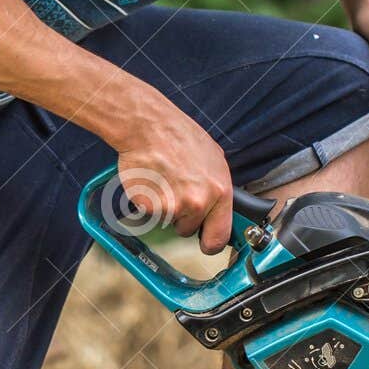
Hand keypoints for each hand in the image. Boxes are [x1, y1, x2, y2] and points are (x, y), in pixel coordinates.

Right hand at [114, 94, 234, 253]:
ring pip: (168, 222)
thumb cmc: (180, 137)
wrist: (148, 125)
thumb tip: (220, 209)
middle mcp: (198, 203)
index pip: (220, 237)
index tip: (206, 243)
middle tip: (176, 190)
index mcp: (219, 192)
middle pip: (188, 230)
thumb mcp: (214, 159)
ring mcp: (173, 207)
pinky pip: (150, 214)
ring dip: (165, 208)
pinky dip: (148, 202)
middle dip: (182, 217)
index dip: (211, 242)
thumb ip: (218, 189)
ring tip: (164, 181)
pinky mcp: (150, 207)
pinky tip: (152, 181)